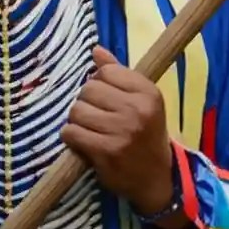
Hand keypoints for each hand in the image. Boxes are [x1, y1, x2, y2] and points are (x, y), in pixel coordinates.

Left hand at [61, 47, 174, 214]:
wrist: (157, 178)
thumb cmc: (146, 135)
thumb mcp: (142, 101)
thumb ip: (119, 73)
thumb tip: (95, 50)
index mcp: (148, 93)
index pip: (106, 72)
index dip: (99, 83)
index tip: (105, 98)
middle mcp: (137, 109)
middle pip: (88, 89)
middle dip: (86, 102)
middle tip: (96, 116)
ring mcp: (121, 131)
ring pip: (77, 110)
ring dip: (77, 120)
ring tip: (89, 129)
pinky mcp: (106, 152)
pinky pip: (71, 132)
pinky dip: (71, 136)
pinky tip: (82, 141)